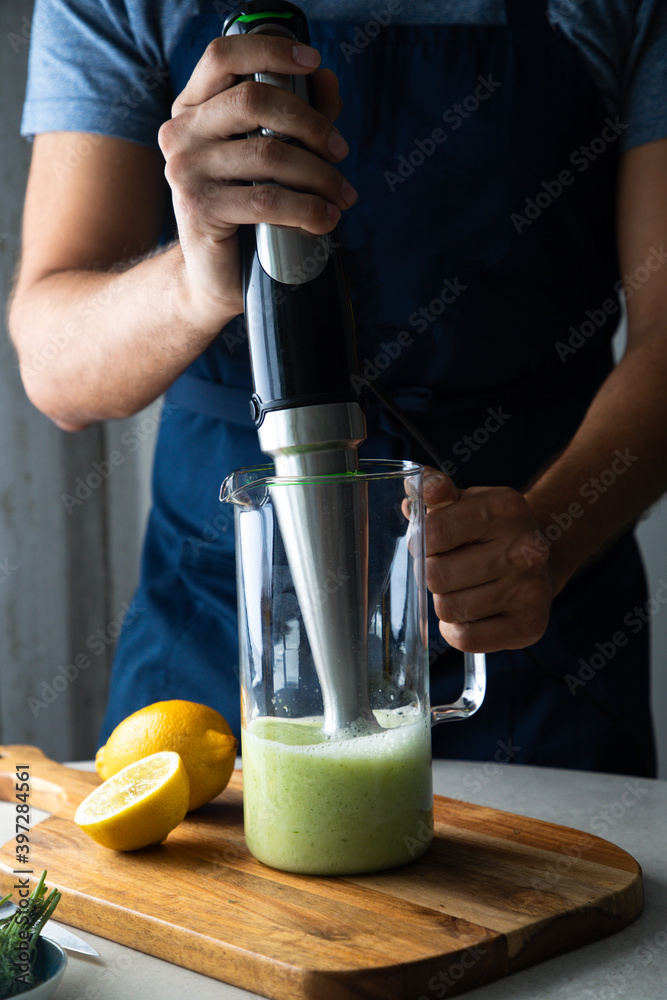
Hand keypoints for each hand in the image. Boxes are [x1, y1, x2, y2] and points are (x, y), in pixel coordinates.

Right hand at [158, 34, 357, 331]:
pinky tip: (325, 220)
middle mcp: (181, 132)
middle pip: (254, 99)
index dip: (270, 50)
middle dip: (310, 123)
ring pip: (269, 154)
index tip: (313, 62)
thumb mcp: (274, 157)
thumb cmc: (248, 213)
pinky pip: (266, 200)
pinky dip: (306, 209)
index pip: (223, 56)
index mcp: (193, 108)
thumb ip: (298, 117)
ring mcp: (185, 170)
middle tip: (339, 152)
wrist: (216, 276)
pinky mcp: (198, 208)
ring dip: (319, 175)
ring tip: (342, 196)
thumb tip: (327, 78)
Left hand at [421, 467, 556, 651]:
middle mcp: (524, 548)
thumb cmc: (488, 530)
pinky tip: (469, 613)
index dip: (422, 541)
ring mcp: (530, 589)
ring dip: (446, 601)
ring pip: (448, 609)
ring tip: (462, 588)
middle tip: (447, 567)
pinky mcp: (529, 626)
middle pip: (437, 575)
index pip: (434, 532)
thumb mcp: (464, 501)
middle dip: (433, 573)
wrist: (539, 560)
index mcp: (505, 508)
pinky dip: (457, 630)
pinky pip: (466, 639)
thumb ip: (435, 489)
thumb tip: (419, 488)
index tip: (432, 541)